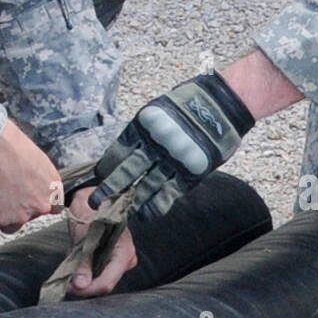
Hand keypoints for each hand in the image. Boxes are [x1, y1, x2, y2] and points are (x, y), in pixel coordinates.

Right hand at [0, 119, 62, 232]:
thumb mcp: (39, 161)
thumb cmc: (14, 147)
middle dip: (24, 206)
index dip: (40, 201)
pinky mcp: (5, 220)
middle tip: (10, 191)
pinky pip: (0, 222)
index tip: (31, 197)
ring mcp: (24, 215)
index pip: (55, 207)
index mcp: (54, 189)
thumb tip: (35, 183)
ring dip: (8, 212)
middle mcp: (43, 205)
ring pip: (16, 221)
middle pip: (35, 214)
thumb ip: (41, 179)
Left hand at [64, 186, 137, 296]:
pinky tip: (79, 262)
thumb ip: (82, 262)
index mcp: (124, 251)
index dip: (87, 289)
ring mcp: (122, 261)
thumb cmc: (89, 212)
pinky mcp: (114, 261)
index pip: (107, 282)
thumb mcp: (83, 236)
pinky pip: (100, 273)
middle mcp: (127, 259)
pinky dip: (87, 271)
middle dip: (84, 283)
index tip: (69, 287)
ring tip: (72, 263)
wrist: (93, 199)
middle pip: (104, 284)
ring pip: (101, 280)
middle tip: (66, 276)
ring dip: (84, 276)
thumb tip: (80, 285)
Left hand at [91, 72, 254, 219]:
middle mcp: (156, 144)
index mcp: (145, 124)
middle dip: (110, 188)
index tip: (99, 176)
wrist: (223, 104)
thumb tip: (129, 147)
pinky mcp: (190, 173)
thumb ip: (144, 128)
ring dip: (131, 201)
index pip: (119, 149)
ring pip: (146, 186)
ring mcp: (173, 160)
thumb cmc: (190, 101)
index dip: (107, 164)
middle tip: (94, 202)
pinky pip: (169, 193)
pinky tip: (145, 216)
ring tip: (118, 213)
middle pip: (128, 170)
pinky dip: (156, 206)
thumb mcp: (160, 108)